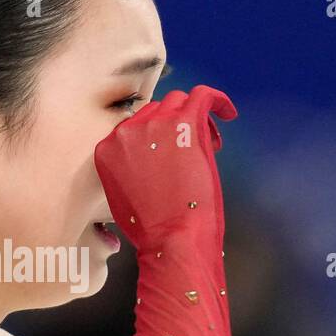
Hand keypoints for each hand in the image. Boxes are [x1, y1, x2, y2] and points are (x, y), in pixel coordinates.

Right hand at [93, 85, 237, 250]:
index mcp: (107, 149)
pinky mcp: (184, 123)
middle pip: (154, 111)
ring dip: (192, 117)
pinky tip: (228, 113)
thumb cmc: (152, 231)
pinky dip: (217, 100)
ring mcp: (154, 125)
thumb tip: (149, 161)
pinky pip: (203, 95)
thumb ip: (128, 171)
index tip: (171, 155)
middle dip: (173, 126)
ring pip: (177, 101)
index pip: (133, 127)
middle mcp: (126, 132)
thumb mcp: (123, 198)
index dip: (155, 138)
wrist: (171, 240)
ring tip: (207, 142)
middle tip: (190, 151)